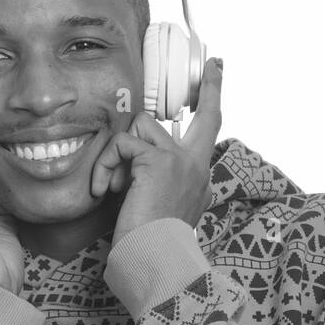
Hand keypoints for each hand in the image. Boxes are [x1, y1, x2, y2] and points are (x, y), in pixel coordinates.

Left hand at [90, 57, 222, 246]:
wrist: (152, 262)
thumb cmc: (149, 246)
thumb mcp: (157, 209)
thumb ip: (154, 181)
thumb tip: (129, 164)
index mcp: (199, 181)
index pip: (209, 136)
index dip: (213, 101)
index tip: (218, 72)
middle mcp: (198, 167)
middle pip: (207, 115)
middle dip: (213, 86)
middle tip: (215, 63)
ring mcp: (181, 161)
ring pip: (143, 126)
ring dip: (120, 153)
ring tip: (115, 185)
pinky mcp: (158, 160)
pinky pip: (122, 145)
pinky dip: (106, 165)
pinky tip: (106, 191)